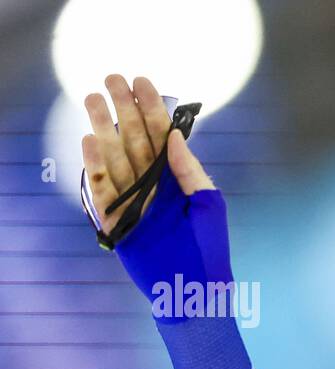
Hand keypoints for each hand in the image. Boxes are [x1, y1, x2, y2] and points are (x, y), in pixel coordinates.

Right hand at [80, 74, 214, 235]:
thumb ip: (190, 170)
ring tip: (92, 100)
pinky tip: (90, 141)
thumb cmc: (210, 249)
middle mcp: (153, 186)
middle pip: (134, 141)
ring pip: (114, 159)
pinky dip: (95, 167)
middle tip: (111, 79)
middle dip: (123, 110)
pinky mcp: (117, 221)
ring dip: (103, 129)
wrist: (196, 289)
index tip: (142, 82)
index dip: (151, 109)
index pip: (161, 137)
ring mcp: (134, 201)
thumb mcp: (208, 204)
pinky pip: (103, 190)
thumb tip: (176, 136)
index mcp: (176, 179)